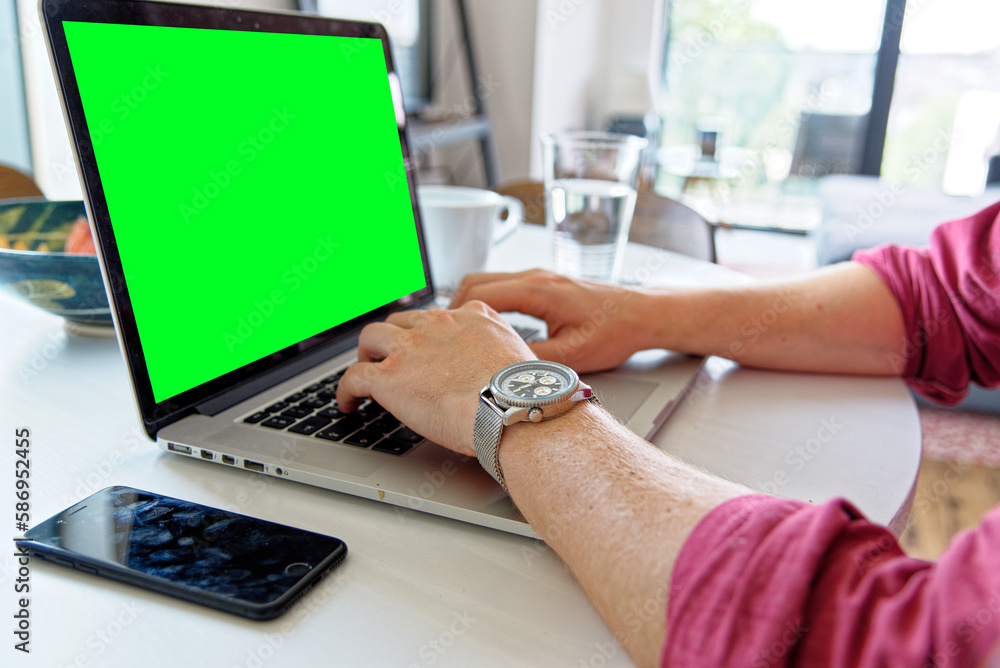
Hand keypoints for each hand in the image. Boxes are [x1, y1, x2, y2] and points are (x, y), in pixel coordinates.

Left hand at [336, 301, 533, 455]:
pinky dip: (346, 390)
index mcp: (470, 317)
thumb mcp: (522, 353)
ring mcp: (410, 348)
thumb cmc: (524, 391)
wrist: (512, 406)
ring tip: (366, 371)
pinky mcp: (390, 377)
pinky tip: (348, 403)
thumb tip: (507, 369)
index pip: (439, 316)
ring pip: (371, 337)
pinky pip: (354, 376)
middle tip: (392, 357)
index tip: (426, 344)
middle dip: (394, 337)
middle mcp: (436, 325)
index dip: (428, 332)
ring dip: (366, 354)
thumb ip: (505, 350)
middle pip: (401, 321)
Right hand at [450, 269, 653, 371]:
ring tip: (460, 333)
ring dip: (469, 303)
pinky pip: (503, 286)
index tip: (443, 336)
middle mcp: (535, 277)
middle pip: (475, 281)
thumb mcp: (572, 356)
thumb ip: (531, 361)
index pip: (479, 294)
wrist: (641, 314)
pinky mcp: (544, 283)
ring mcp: (539, 277)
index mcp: (538, 291)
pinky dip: (486, 302)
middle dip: (453, 308)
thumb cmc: (615, 331)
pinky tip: (486, 325)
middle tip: (444, 336)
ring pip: (488, 281)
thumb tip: (498, 370)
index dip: (454, 315)